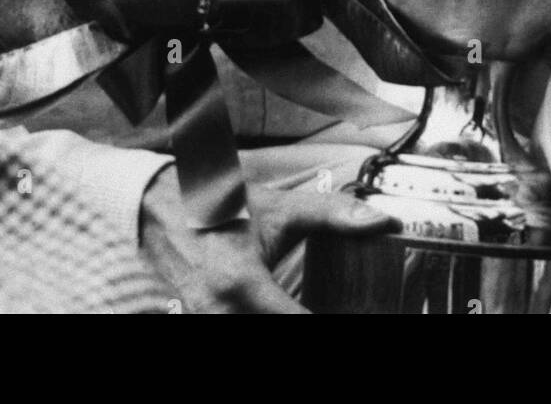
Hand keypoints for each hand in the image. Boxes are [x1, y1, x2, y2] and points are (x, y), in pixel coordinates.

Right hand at [140, 171, 396, 313]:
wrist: (165, 210)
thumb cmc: (224, 208)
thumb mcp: (281, 209)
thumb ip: (334, 215)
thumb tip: (385, 222)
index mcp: (242, 281)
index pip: (297, 324)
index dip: (330, 324)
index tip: (358, 314)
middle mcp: (220, 311)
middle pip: (274, 336)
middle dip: (308, 323)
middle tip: (348, 311)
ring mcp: (208, 323)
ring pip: (254, 343)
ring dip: (285, 322)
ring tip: (312, 309)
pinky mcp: (204, 325)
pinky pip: (238, 332)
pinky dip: (265, 325)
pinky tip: (285, 312)